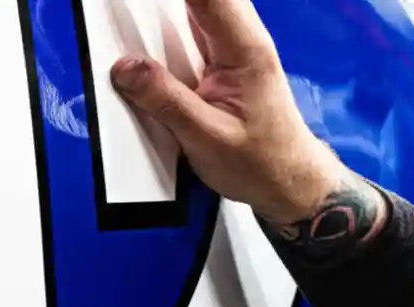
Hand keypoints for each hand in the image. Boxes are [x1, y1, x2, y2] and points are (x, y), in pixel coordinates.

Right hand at [109, 0, 382, 240]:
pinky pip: (195, 29)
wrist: (287, 181)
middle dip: (166, 5)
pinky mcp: (223, 61)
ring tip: (136, 20)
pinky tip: (152, 39)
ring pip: (199, 7)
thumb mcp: (205, 137)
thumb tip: (125, 69)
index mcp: (244, 49)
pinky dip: (172, 28)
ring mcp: (234, 48)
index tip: (138, 3)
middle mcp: (243, 39)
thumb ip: (165, 100)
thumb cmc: (260, 162)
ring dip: (169, 12)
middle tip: (131, 11)